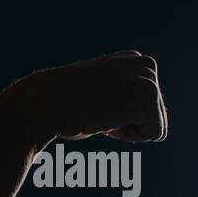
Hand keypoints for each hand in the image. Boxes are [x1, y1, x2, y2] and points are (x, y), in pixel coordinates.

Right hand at [24, 50, 167, 142]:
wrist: (43, 104)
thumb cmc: (58, 106)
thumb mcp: (91, 95)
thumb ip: (112, 98)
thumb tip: (113, 114)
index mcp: (132, 60)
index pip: (141, 105)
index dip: (114, 115)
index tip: (90, 103)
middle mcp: (145, 64)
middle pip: (153, 115)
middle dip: (123, 123)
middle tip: (93, 110)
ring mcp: (150, 79)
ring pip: (153, 125)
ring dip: (123, 129)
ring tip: (97, 111)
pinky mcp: (150, 98)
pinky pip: (154, 134)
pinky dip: (128, 136)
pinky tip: (105, 118)